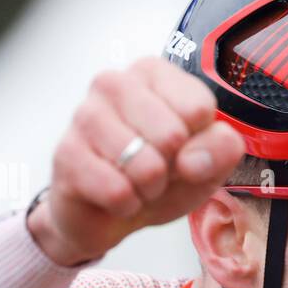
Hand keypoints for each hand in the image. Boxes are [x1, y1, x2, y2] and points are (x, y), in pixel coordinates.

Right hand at [30, 57, 245, 265]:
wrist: (110, 214)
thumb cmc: (161, 177)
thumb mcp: (207, 163)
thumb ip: (222, 149)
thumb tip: (194, 158)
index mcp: (153, 73)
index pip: (199, 108)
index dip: (200, 144)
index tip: (183, 149)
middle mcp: (114, 83)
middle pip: (172, 135)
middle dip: (173, 169)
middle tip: (157, 170)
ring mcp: (85, 115)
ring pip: (144, 165)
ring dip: (149, 189)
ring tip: (136, 183)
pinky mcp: (66, 153)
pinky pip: (117, 191)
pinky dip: (127, 205)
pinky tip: (116, 196)